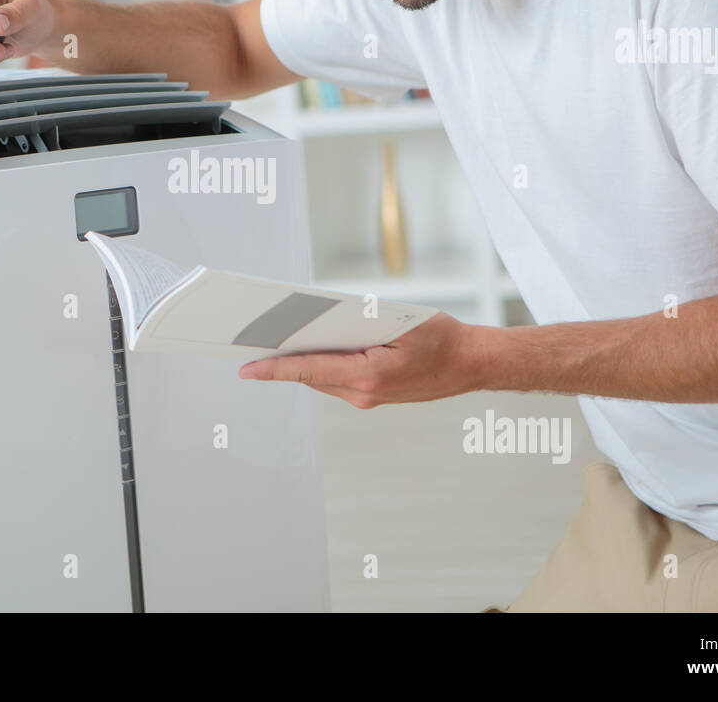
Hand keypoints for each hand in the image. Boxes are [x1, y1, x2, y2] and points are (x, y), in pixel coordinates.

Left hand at [237, 313, 477, 407]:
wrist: (471, 364)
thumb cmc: (442, 339)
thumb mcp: (402, 321)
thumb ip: (361, 322)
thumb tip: (322, 320)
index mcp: (369, 376)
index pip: (310, 370)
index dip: (274, 369)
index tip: (246, 369)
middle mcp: (364, 393)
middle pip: (310, 374)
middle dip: (282, 360)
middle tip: (251, 341)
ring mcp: (367, 398)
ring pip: (321, 378)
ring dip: (301, 362)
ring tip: (273, 340)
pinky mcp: (371, 396)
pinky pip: (336, 379)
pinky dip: (322, 364)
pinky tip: (312, 346)